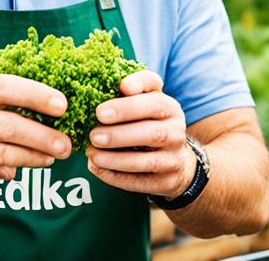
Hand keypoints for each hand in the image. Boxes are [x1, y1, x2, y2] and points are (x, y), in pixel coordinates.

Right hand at [0, 75, 72, 192]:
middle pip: (9, 121)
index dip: (36, 94)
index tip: (62, 104)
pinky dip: (26, 162)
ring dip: (38, 151)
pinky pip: (0, 163)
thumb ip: (8, 102)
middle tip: (67, 140)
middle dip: (43, 132)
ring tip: (60, 152)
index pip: (5, 86)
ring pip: (6, 147)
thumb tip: (54, 108)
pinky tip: (42, 161)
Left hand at [85, 70, 193, 198]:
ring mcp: (174, 158)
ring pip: (148, 161)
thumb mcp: (145, 100)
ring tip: (91, 154)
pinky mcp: (168, 181)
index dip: (128, 106)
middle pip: (153, 133)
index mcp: (170, 108)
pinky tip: (97, 168)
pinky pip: (141, 182)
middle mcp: (177, 132)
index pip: (154, 101)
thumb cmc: (148, 122)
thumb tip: (123, 85)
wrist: (175, 160)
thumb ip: (135, 87)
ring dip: (116, 159)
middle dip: (119, 135)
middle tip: (93, 135)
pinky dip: (117, 176)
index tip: (100, 111)